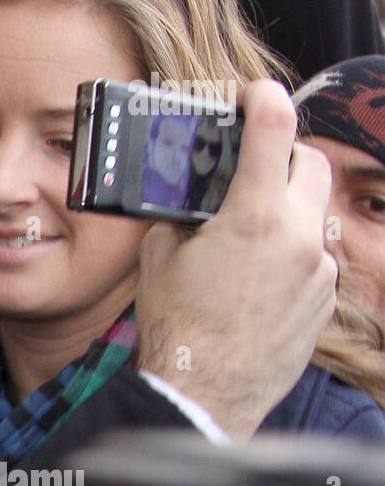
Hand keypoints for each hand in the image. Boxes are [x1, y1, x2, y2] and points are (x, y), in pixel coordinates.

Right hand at [135, 80, 337, 440]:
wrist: (203, 391)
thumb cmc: (176, 326)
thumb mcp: (160, 254)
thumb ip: (184, 212)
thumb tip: (192, 193)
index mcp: (253, 215)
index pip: (274, 126)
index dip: (262, 97)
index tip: (253, 94)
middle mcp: (297, 236)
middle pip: (310, 163)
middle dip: (283, 154)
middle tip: (250, 164)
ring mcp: (318, 270)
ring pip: (313, 213)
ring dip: (285, 206)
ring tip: (245, 230)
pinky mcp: (324, 300)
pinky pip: (313, 256)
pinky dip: (289, 251)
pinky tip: (255, 274)